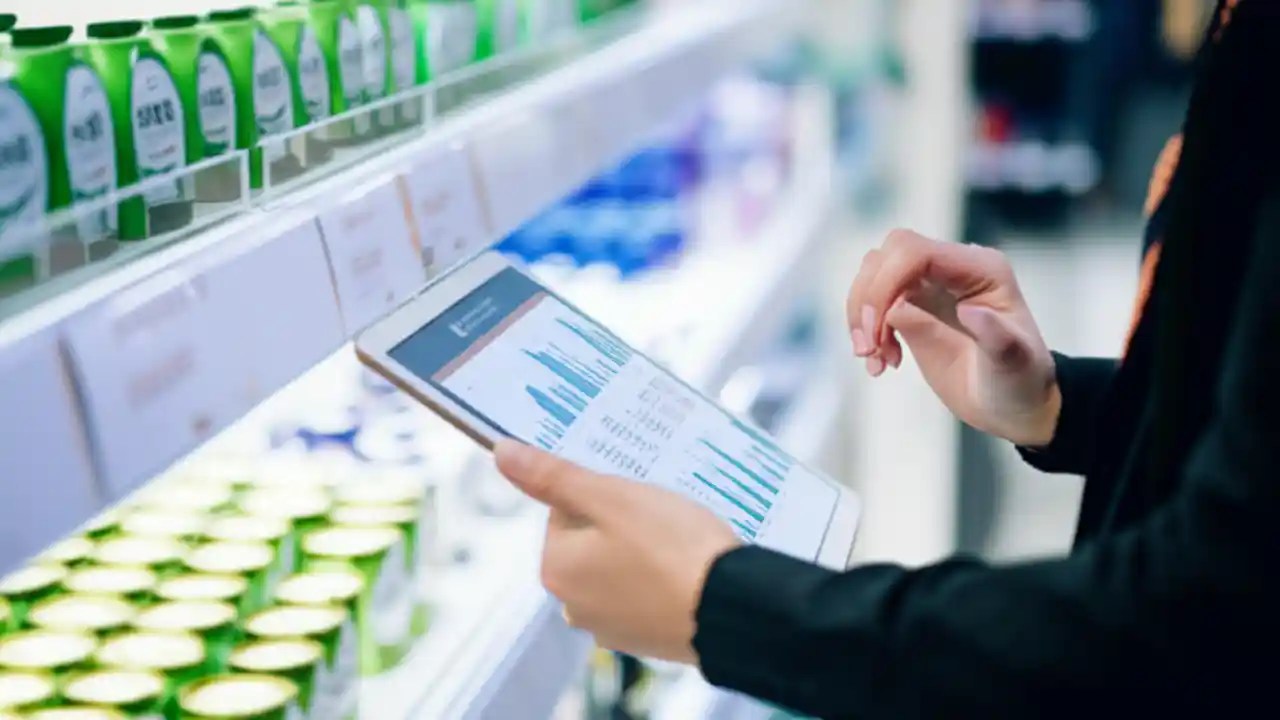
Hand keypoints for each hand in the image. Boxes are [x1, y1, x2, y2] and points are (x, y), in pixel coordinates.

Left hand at [494, 440, 740, 663]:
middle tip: (662, 515)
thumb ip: (553, 476)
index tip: (637, 495)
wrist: (734, 608)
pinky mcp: (646, 638)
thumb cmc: (673, 548)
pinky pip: (645, 593)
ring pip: (620, 566)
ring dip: (645, 551)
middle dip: (624, 523)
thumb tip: (502, 453)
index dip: (605, 493)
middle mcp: (573, 605)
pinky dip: (662, 579)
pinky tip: (687, 569)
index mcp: (556, 569)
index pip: (566, 509)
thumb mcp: (611, 498)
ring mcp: (610, 627)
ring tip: (680, 542)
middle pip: (592, 539)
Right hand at [848, 229, 1060, 446]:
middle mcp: (951, 268)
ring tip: (876, 358)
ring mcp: (929, 285)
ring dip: (862, 317)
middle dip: (869, 299)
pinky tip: (881, 364)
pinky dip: (865, 332)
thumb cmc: (1019, 382)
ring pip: (873, 275)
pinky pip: (873, 303)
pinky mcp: (912, 306)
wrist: (1012, 404)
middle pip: (887, 256)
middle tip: (871, 347)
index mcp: (980, 270)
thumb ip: (994, 336)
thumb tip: (968, 309)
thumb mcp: (1015, 364)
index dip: (886, 282)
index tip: (878, 328)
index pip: (915, 252)